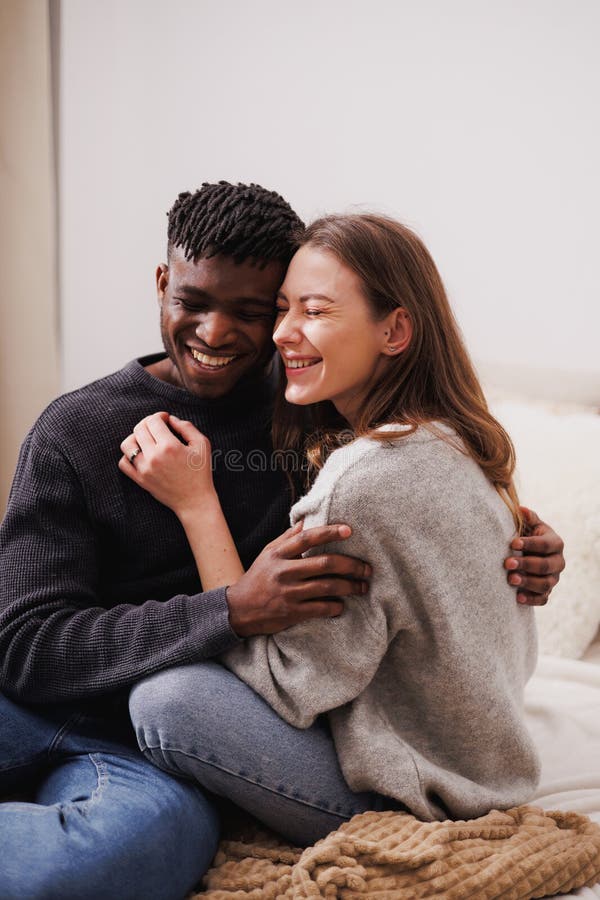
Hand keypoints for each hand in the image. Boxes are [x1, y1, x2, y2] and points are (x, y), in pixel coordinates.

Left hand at [118, 412, 214, 514]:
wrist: (194, 500)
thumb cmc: (200, 472)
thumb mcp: (202, 445)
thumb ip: (186, 427)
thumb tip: (171, 419)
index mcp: (169, 446)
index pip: (153, 421)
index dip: (159, 415)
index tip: (165, 419)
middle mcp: (154, 457)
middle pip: (139, 429)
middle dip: (148, 422)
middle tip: (157, 426)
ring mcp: (144, 469)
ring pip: (127, 444)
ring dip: (135, 437)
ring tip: (146, 439)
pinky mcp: (140, 479)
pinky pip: (123, 463)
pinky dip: (128, 455)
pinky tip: (140, 454)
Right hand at [226, 522, 371, 635]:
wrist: (238, 610)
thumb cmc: (258, 577)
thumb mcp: (267, 554)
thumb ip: (287, 538)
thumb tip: (306, 520)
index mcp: (279, 554)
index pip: (307, 538)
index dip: (329, 532)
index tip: (349, 530)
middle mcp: (284, 571)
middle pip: (324, 563)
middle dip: (351, 565)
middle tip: (367, 568)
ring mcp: (288, 593)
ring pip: (326, 586)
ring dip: (349, 586)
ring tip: (362, 586)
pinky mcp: (291, 612)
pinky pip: (320, 608)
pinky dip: (335, 606)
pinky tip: (342, 605)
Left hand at [504, 507, 564, 605]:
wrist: (530, 553)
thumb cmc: (528, 536)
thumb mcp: (530, 525)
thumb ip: (528, 518)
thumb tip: (521, 509)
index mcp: (556, 543)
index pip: (545, 545)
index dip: (530, 544)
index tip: (512, 542)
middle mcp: (558, 562)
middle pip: (545, 566)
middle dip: (526, 564)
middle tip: (507, 563)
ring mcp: (554, 578)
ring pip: (545, 584)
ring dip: (527, 582)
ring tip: (511, 579)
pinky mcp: (546, 592)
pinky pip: (543, 599)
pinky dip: (531, 599)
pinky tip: (517, 597)